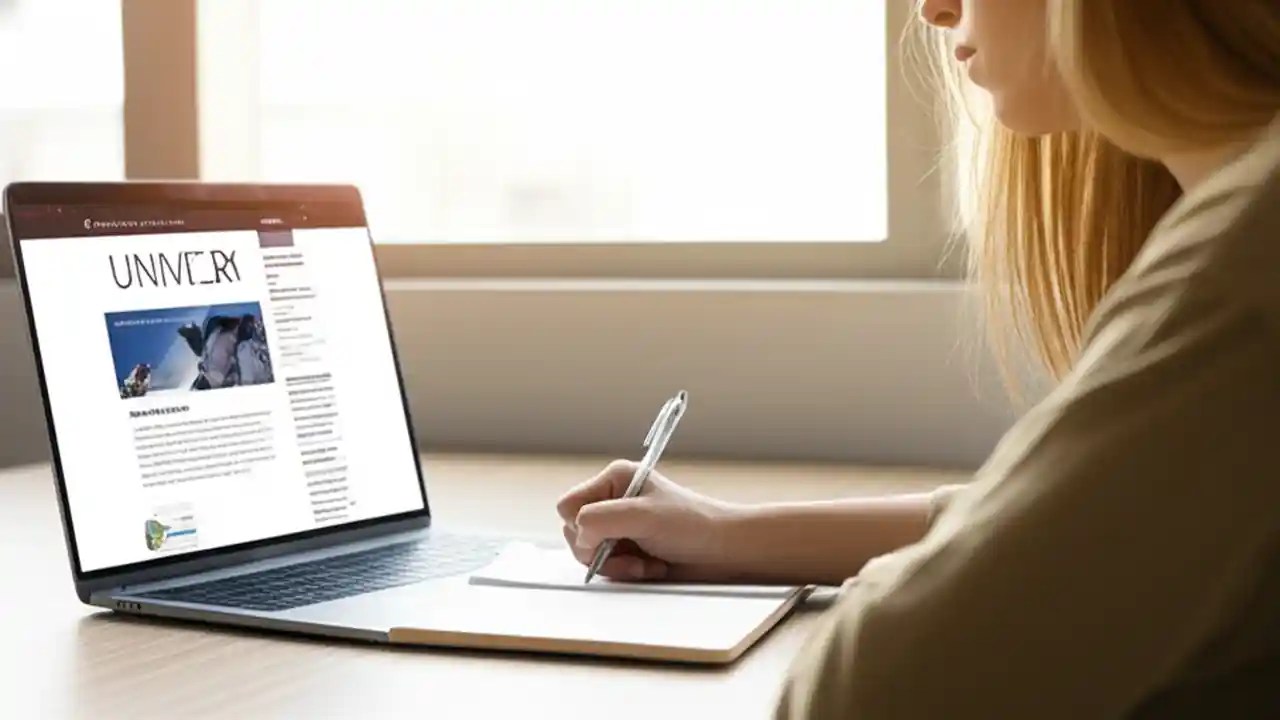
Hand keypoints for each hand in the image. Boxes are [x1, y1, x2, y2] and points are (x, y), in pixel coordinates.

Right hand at [556, 459, 741, 581]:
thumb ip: (602, 519)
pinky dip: (625, 572)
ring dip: (615, 565)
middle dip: (601, 551)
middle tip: (633, 554)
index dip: (583, 527)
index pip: (568, 506)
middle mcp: (613, 500)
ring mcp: (619, 526)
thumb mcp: (645, 516)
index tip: (611, 538)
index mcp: (614, 479)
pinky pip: (605, 567)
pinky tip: (650, 568)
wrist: (724, 552)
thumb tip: (578, 535)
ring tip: (645, 563)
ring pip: (587, 553)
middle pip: (573, 532)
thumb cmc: (693, 525)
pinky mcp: (627, 549)